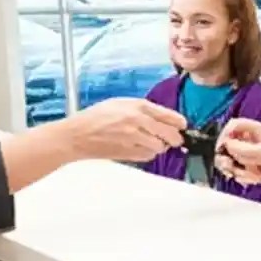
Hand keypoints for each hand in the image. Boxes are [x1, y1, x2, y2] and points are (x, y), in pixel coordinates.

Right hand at [64, 98, 185, 162]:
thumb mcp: (121, 103)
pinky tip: (140, 148)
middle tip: (175, 139)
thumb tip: (162, 118)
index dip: (179, 122)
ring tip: (152, 142)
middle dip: (175, 138)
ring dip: (160, 146)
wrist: (78, 135)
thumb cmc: (96, 117)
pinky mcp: (129, 154)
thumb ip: (143, 109)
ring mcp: (134, 139)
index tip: (183, 125)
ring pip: (160, 147)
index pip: (168, 115)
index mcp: (137, 107)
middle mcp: (138, 122)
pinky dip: (148, 154)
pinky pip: (148, 156)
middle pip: (169, 134)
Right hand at [214, 118, 260, 190]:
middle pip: (231, 145)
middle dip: (231, 158)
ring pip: (235, 160)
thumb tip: (227, 145)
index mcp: (256, 130)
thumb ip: (242, 149)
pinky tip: (256, 179)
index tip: (222, 149)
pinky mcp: (256, 165)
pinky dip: (247, 176)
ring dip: (241, 170)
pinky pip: (243, 170)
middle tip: (232, 167)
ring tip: (253, 174)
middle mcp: (253, 140)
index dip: (225, 135)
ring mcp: (254, 153)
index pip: (233, 126)